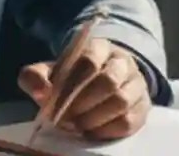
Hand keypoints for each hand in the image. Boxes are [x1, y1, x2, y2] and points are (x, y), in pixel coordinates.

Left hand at [18, 39, 151, 141]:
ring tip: (78, 125)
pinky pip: (129, 121)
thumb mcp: (50, 72)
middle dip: (83, 104)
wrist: (98, 84)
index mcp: (99, 47)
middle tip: (67, 118)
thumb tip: (42, 92)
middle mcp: (123, 62)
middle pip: (108, 81)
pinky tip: (92, 131)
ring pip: (121, 101)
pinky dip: (106, 130)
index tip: (55, 103)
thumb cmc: (71, 78)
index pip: (89, 61)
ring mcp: (136, 83)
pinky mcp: (143, 106)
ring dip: (94, 118)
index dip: (71, 85)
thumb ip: (35, 77)